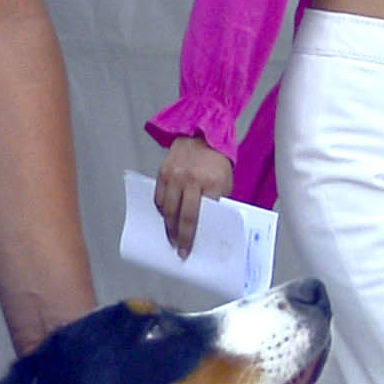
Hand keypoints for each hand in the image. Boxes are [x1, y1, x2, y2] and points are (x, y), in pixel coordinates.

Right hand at [153, 135, 234, 255]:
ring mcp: (175, 176)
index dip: (194, 235)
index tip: (189, 248)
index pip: (202, 216)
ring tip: (171, 236)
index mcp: (212, 183)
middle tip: (179, 249)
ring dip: (168, 226)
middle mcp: (191, 180)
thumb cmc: (216, 162)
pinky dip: (162, 209)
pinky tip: (166, 217)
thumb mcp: (224, 182)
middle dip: (180, 236)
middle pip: (183, 216)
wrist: (202, 135)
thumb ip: (215, 201)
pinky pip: (159, 197)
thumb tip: (206, 226)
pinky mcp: (163, 172)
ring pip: (168, 209)